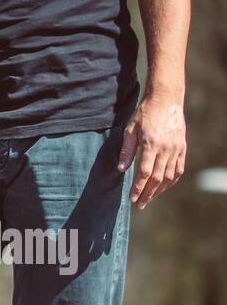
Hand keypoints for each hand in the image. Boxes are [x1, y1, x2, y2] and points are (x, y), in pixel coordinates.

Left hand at [119, 95, 186, 209]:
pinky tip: (164, 187)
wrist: (166, 100)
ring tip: (149, 198)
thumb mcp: (130, 130)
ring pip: (169, 176)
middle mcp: (166, 148)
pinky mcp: (182, 147)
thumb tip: (122, 169)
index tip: (132, 198)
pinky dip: (172, 180)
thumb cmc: (145, 114)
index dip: (138, 188)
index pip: (144, 173)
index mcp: (151, 144)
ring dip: (159, 190)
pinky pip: (179, 168)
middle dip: (147, 194)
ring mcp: (176, 148)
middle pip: (157, 178)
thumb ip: (126, 150)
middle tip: (140, 204)